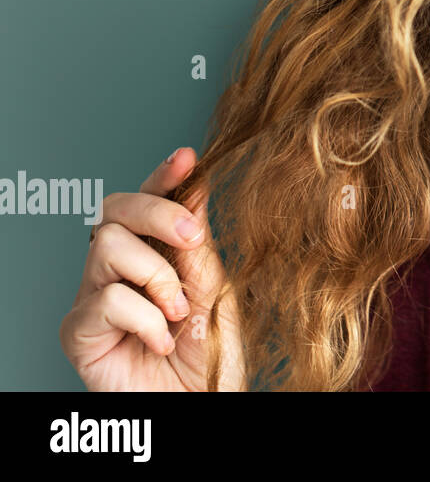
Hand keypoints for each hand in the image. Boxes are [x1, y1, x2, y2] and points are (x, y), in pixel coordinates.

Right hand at [59, 147, 245, 390]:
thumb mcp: (215, 293)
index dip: (163, 176)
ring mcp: (92, 298)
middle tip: (191, 239)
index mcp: (153, 254)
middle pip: (114, 209)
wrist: (198, 407)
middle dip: (158, 213)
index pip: (148, 202)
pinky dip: (146, 318)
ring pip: (107, 245)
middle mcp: (116, 270)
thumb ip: (199, 248)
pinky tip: (161, 340)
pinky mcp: (78, 331)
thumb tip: (197, 190)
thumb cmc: (206, 359)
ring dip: (156, 276)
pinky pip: (107, 299)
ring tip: (178, 312)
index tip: (186, 157)